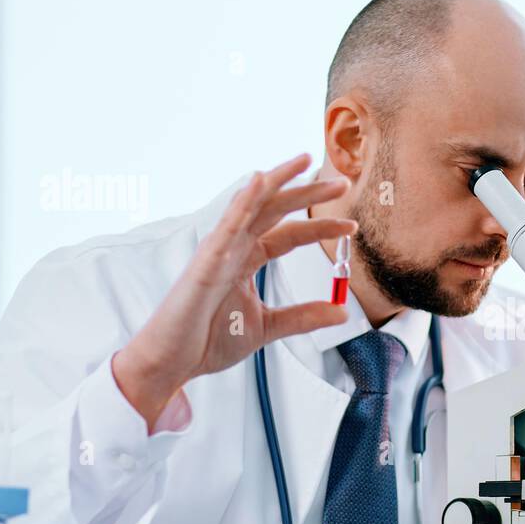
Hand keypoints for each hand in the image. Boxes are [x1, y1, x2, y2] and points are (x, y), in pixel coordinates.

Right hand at [113, 154, 355, 429]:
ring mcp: (218, 250)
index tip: (351, 227)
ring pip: (252, 206)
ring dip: (279, 182)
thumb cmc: (208, 341)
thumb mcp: (268, 326)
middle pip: (275, 211)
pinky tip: (260, 181)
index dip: (320, 228)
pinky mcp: (206, 262)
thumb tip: (341, 313)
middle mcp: (233, 248)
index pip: (290, 235)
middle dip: (308, 194)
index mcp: (246, 260)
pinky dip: (244, 201)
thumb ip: (303, 317)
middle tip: (342, 182)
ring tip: (305, 161)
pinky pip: (227, 225)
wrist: (173, 362)